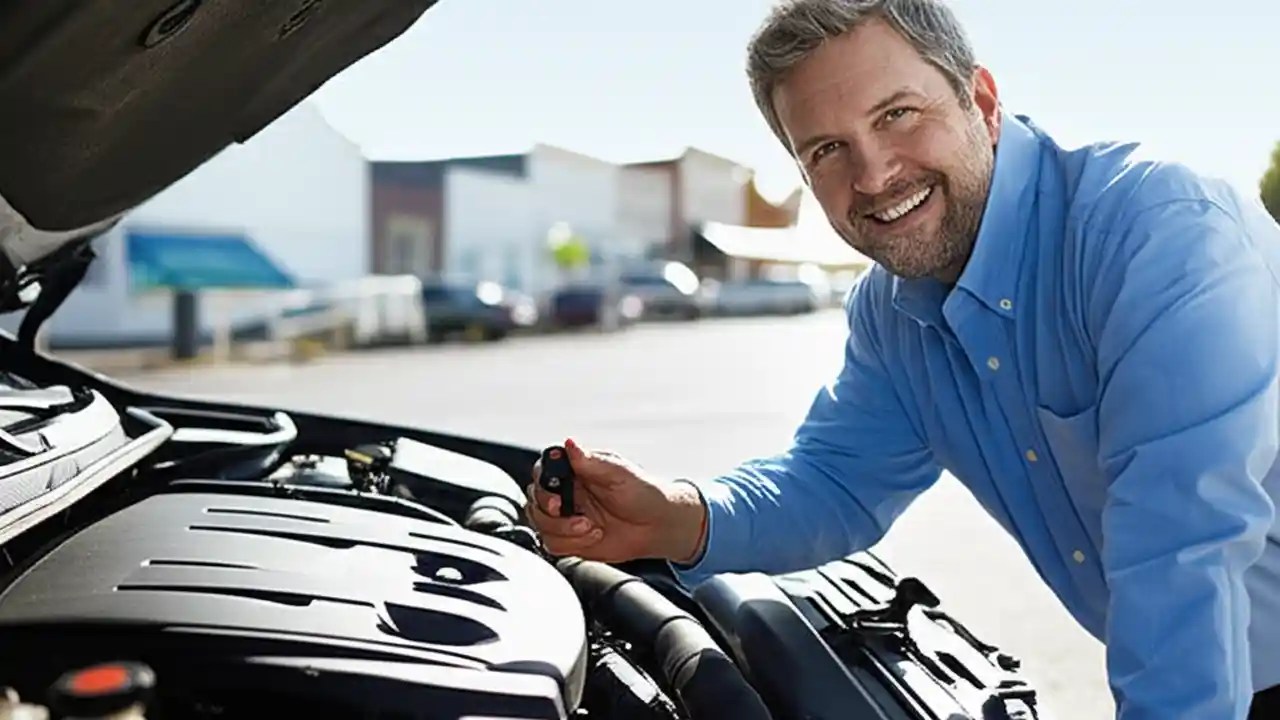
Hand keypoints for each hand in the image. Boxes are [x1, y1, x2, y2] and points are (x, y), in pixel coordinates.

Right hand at [525, 438, 706, 563]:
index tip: (557, 496)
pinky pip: (552, 544)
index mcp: (575, 471)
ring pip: (540, 524)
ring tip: (590, 526)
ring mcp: (567, 517)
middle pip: (535, 500)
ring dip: (563, 529)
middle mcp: (568, 492)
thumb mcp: (619, 473)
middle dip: (548, 511)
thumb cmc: (643, 493)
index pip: (542, 471)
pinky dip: (571, 544)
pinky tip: (593, 536)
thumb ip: (590, 462)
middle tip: (568, 512)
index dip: (543, 484)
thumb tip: (569, 444)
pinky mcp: (571, 539)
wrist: (658, 526)